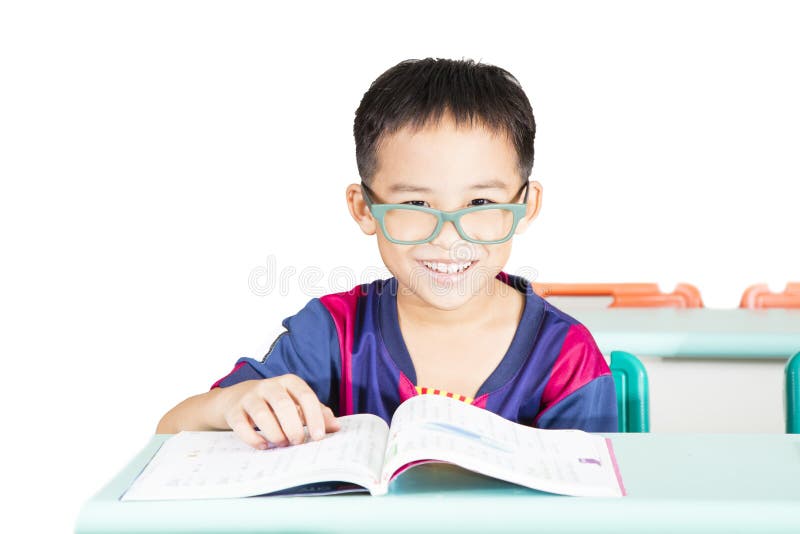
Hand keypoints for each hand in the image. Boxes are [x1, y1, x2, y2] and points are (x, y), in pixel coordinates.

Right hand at [216, 374, 340, 449]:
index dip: (314, 417)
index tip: (319, 436)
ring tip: (282, 444)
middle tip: (298, 442)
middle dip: (293, 427)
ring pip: (261, 414)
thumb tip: (336, 427)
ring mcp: (249, 397)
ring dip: (275, 433)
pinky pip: (241, 425)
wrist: (238, 398)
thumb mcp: (297, 403)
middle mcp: (269, 386)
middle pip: (283, 404)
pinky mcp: (234, 411)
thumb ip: (318, 413)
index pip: (305, 396)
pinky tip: (264, 446)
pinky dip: (253, 438)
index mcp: (289, 382)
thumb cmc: (275, 403)